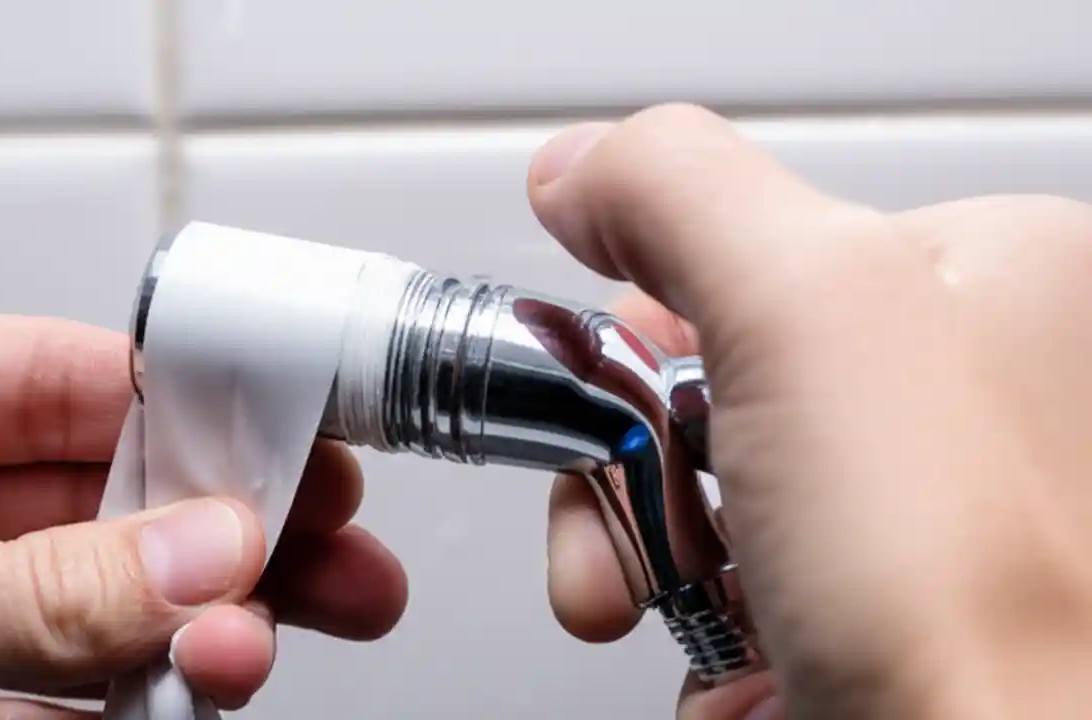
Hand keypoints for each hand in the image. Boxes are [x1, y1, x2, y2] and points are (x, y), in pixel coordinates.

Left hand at [0, 316, 407, 717]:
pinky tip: (180, 704)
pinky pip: (46, 702)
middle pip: (91, 496)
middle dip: (216, 531)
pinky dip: (124, 711)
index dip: (180, 400)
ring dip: (185, 633)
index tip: (290, 431)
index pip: (40, 376)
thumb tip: (200, 554)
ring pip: (86, 608)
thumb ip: (29, 590)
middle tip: (325, 544)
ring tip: (249, 653)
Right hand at [529, 105, 1091, 718]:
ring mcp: (935, 519)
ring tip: (684, 623)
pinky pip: (755, 594)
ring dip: (658, 565)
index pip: (755, 251)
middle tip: (634, 527)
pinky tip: (758, 679)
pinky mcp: (894, 618)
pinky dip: (718, 642)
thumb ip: (679, 192)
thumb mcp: (808, 313)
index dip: (653, 323)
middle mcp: (977, 394)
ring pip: (720, 500)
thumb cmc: (975, 605)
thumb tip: (581, 170)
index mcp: (994, 278)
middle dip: (633, 470)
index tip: (614, 390)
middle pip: (718, 386)